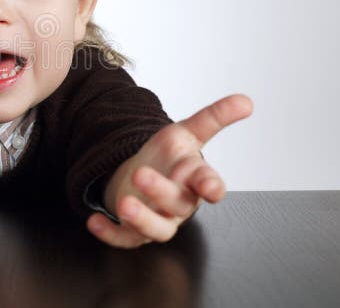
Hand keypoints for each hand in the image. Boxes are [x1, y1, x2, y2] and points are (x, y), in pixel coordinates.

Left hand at [87, 94, 252, 247]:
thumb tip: (245, 101)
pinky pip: (124, 238)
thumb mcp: (187, 132)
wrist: (143, 176)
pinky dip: (110, 233)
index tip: (212, 188)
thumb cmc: (169, 159)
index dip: (211, 186)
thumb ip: (214, 117)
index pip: (208, 184)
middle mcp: (179, 202)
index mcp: (194, 179)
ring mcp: (157, 218)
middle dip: (160, 191)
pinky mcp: (134, 230)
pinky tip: (94, 221)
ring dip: (141, 220)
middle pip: (177, 204)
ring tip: (124, 205)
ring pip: (156, 229)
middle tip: (141, 174)